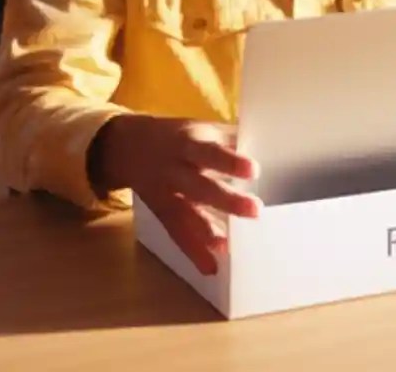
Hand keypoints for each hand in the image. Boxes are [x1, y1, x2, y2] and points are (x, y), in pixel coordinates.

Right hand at [90, 115, 261, 273]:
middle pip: (199, 186)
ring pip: (185, 214)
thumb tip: (270, 147)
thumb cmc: (178, 137)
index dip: (230, 161)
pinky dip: (193, 251)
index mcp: (189, 142)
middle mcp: (175, 169)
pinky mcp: (161, 213)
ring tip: (228, 248)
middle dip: (226, 200)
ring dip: (207, 233)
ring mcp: (166, 193)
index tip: (254, 170)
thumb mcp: (201, 129)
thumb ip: (231, 139)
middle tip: (256, 210)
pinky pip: (176, 233)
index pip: (210, 152)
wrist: (125, 146)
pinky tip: (211, 267)